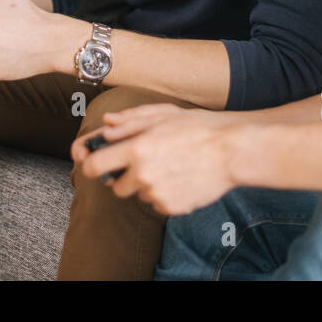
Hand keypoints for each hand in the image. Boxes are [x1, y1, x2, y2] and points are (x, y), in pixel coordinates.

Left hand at [72, 104, 244, 216]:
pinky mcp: (171, 207)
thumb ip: (130, 121)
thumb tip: (106, 127)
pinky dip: (163, 194)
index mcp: (136, 149)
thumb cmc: (198, 128)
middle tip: (144, 162)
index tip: (94, 163)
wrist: (232, 151)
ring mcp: (157, 194)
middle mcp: (142, 175)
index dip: (90, 165)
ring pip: (138, 194)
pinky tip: (179, 178)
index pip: (94, 166)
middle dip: (123, 176)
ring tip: (169, 166)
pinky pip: (157, 203)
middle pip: (115, 186)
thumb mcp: (162, 114)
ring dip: (145, 185)